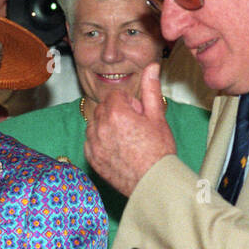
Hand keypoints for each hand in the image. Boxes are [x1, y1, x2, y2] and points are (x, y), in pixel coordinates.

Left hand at [84, 62, 176, 195]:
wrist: (152, 182)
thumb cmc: (158, 150)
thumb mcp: (157, 116)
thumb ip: (150, 89)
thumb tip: (152, 66)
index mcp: (116, 113)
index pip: (116, 95)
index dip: (130, 104)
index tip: (139, 116)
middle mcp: (100, 126)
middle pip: (104, 108)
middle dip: (117, 112)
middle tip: (135, 127)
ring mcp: (93, 144)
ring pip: (95, 124)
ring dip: (107, 126)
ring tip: (126, 139)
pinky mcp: (91, 158)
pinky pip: (90, 141)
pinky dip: (100, 142)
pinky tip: (117, 149)